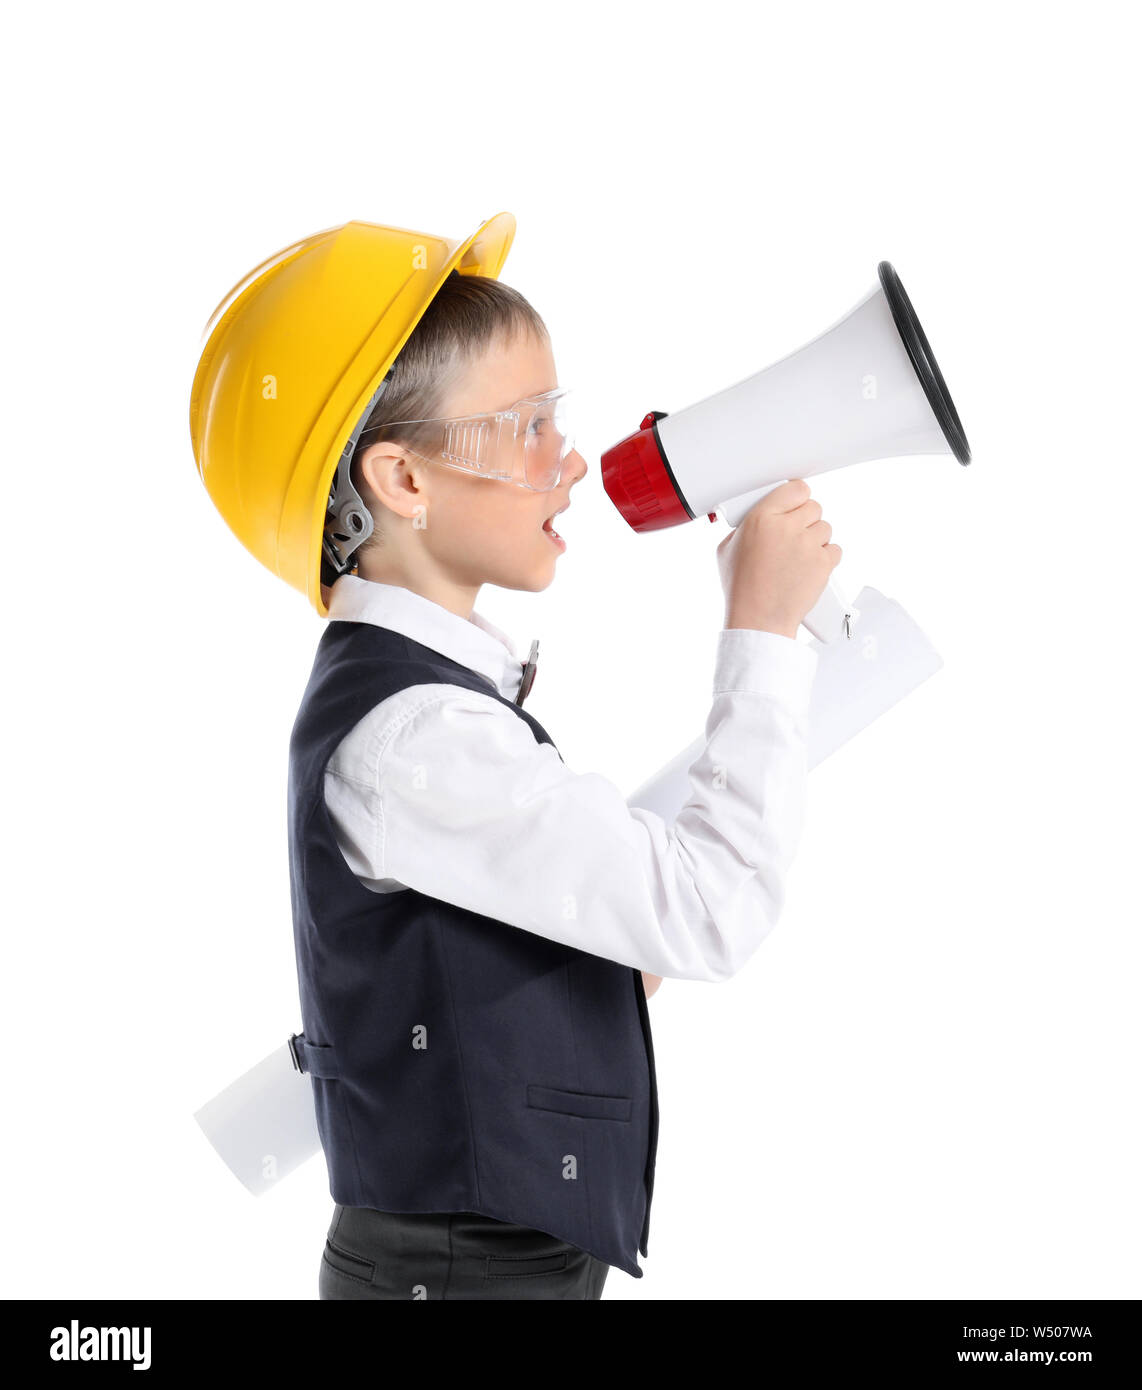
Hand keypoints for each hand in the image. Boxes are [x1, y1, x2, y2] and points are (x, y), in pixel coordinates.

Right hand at [716, 479, 840, 637]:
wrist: (759, 619)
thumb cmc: (741, 589)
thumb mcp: (727, 549)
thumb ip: (745, 527)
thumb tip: (756, 518)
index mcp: (761, 517)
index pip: (796, 488)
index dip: (797, 497)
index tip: (796, 504)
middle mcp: (787, 527)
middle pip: (814, 506)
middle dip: (807, 519)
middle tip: (796, 535)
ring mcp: (807, 545)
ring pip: (826, 528)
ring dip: (816, 539)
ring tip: (800, 557)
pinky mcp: (823, 563)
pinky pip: (835, 549)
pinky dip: (826, 558)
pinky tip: (809, 568)